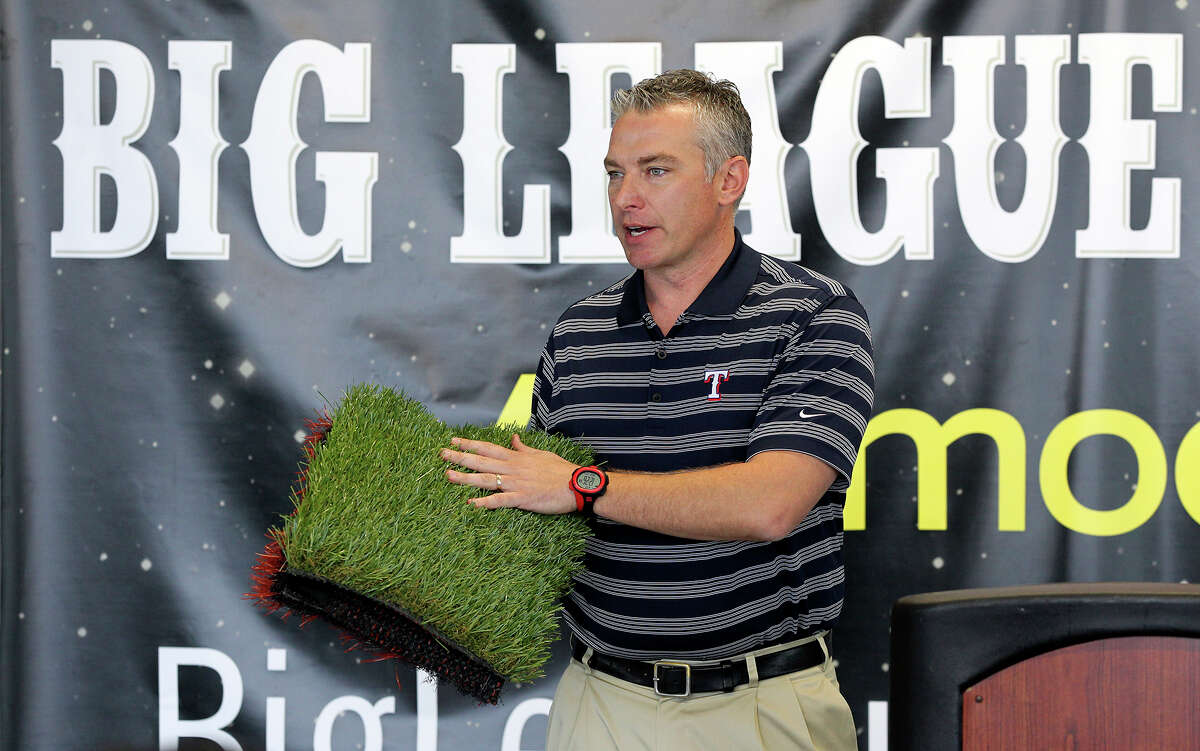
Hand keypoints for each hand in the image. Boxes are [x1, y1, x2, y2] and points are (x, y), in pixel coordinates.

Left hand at [441, 434, 578, 513]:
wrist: (576, 484)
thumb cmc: (560, 470)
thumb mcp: (541, 454)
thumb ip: (524, 449)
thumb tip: (514, 439)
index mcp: (517, 458)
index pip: (489, 448)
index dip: (470, 444)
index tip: (454, 441)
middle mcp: (513, 468)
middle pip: (482, 461)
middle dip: (460, 457)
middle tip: (442, 454)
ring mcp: (517, 483)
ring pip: (487, 479)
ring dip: (466, 478)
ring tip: (448, 476)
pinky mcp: (523, 498)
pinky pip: (501, 500)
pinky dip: (485, 502)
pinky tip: (471, 504)